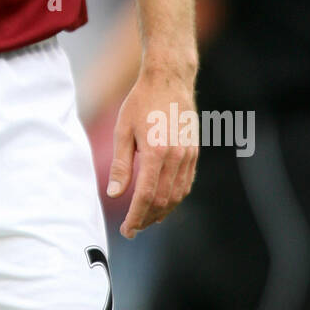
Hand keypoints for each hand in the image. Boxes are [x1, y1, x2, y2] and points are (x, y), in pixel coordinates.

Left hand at [106, 68, 197, 237]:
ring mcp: (188, 155)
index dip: (136, 217)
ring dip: (162, 212)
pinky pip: (186, 183)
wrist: (169, 80)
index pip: (146, 196)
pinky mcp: (194, 152)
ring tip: (146, 219)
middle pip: (163, 200)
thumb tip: (115, 194)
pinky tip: (162, 202)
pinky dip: (175, 198)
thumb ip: (121, 165)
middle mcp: (176, 157)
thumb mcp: (123, 130)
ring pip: (178, 195)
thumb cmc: (141, 102)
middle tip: (133, 228)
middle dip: (147, 218)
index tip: (126, 230)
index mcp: (156, 152)